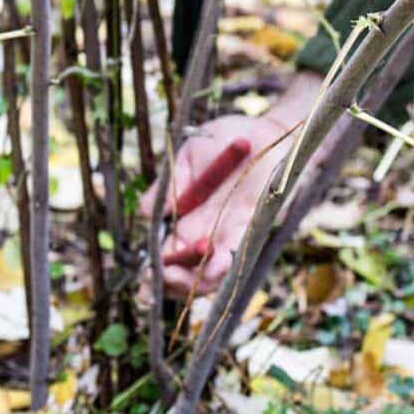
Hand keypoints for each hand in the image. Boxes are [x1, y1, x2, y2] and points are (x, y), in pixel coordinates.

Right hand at [141, 72, 321, 298]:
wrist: (270, 131)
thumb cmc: (229, 139)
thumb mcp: (189, 156)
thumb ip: (169, 183)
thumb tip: (144, 211)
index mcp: (187, 218)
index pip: (167, 254)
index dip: (155, 271)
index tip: (144, 277)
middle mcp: (208, 232)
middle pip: (187, 273)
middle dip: (171, 283)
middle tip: (161, 277)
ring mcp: (231, 233)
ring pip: (211, 274)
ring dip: (194, 280)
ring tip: (176, 275)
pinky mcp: (254, 227)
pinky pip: (238, 253)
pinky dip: (223, 264)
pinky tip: (212, 265)